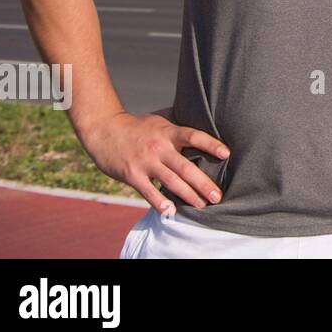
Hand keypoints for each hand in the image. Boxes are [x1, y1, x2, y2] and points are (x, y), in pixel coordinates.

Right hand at [81, 110, 229, 216]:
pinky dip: (159, 202)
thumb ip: (178, 129)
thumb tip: (202, 128)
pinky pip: (148, 190)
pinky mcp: (132, 174)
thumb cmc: (137, 126)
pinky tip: (170, 210)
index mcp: (168, 132)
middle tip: (218, 196)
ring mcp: (145, 161)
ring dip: (188, 195)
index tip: (226, 154)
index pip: (194, 136)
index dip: (211, 144)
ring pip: (171, 181)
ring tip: (202, 205)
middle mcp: (159, 147)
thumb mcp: (160, 121)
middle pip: (186, 167)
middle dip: (204, 183)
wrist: (104, 129)